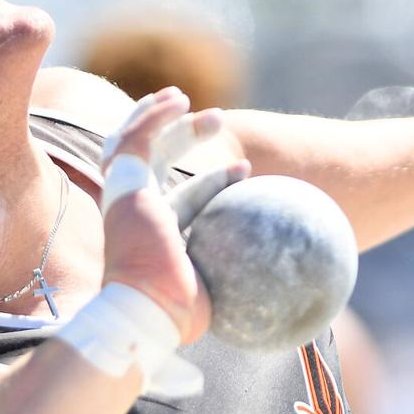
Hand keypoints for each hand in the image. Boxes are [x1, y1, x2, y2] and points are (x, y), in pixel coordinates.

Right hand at [99, 87, 249, 342]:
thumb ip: (240, 283)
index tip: (245, 170)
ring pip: (137, 143)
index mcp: (155, 240)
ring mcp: (126, 197)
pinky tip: (179, 100)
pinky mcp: (124, 182)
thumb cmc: (181, 312)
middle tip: (216, 120)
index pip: (179, 201)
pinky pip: (136, 137)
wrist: (148, 309)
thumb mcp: (218, 292)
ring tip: (190, 100)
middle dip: (181, 137)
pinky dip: (153, 116)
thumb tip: (288, 296)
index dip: (212, 183)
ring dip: (163, 118)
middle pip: (152, 163)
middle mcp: (135, 214)